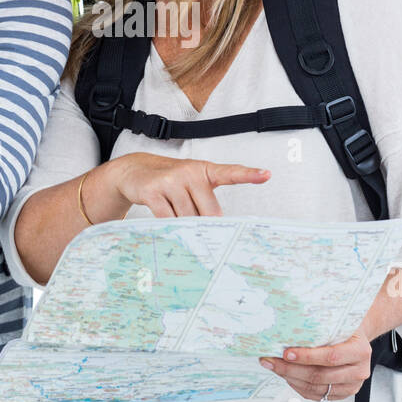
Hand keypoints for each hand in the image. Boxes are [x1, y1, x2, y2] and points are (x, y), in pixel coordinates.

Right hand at [109, 152, 269, 217]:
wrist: (135, 170)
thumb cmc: (170, 180)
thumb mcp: (192, 183)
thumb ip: (206, 202)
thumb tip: (214, 231)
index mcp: (204, 170)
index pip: (230, 173)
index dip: (249, 174)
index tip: (266, 174)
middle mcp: (190, 172)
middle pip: (209, 212)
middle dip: (204, 224)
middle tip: (196, 224)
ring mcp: (171, 180)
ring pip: (187, 218)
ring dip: (183, 225)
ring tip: (174, 214)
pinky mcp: (153, 191)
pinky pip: (167, 219)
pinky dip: (168, 225)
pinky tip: (165, 220)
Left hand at [259, 323, 373, 401]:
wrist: (356, 339)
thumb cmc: (344, 328)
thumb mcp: (337, 323)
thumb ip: (319, 329)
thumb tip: (286, 330)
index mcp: (360, 351)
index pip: (331, 357)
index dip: (307, 357)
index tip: (286, 353)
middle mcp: (359, 371)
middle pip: (320, 375)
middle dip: (291, 369)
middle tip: (271, 361)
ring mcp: (351, 386)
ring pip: (316, 388)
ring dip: (291, 378)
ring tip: (274, 367)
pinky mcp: (342, 394)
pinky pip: (316, 395)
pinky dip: (298, 386)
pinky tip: (287, 376)